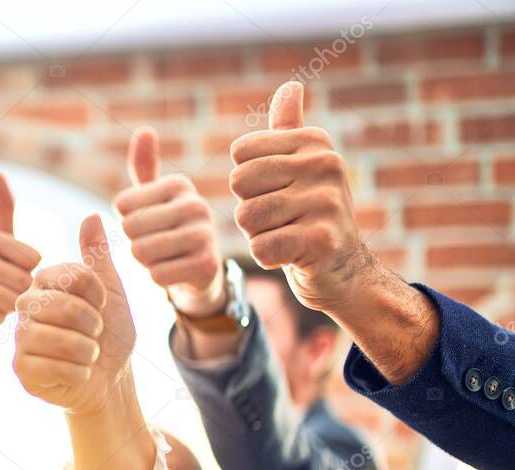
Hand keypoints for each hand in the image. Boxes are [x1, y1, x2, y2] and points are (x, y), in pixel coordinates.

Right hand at [13, 215, 134, 415]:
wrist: (111, 377)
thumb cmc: (108, 333)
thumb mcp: (111, 291)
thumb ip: (98, 257)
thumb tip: (91, 215)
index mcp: (43, 282)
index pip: (73, 275)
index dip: (98, 295)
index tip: (101, 307)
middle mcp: (25, 305)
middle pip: (66, 307)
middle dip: (94, 325)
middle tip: (95, 334)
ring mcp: (20, 337)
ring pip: (61, 339)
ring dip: (88, 351)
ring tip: (88, 354)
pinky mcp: (21, 368)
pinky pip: (55, 367)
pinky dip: (79, 373)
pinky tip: (78, 374)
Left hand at [113, 127, 223, 316]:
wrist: (201, 268)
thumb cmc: (168, 228)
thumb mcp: (155, 197)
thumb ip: (144, 167)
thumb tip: (145, 130)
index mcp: (178, 184)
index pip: (121, 205)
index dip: (126, 220)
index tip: (148, 223)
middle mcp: (195, 204)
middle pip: (129, 229)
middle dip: (133, 242)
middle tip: (154, 244)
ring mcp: (204, 235)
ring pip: (140, 252)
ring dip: (144, 261)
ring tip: (164, 256)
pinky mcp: (207, 265)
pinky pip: (156, 275)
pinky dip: (158, 278)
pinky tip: (174, 271)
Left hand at [229, 80, 371, 312]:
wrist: (343, 270)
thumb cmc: (309, 215)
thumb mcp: (301, 167)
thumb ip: (288, 128)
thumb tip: (291, 85)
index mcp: (314, 141)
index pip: (240, 153)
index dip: (248, 181)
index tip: (279, 192)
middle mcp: (326, 164)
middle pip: (239, 183)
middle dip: (250, 208)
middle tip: (282, 218)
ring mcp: (327, 201)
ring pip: (246, 217)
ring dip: (259, 234)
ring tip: (289, 235)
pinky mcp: (322, 239)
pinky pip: (261, 247)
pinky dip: (269, 257)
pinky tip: (293, 256)